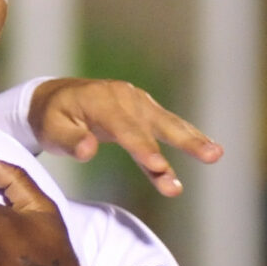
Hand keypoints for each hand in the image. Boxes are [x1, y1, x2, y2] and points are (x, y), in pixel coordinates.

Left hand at [30, 78, 219, 196]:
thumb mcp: (51, 130)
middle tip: (210, 155)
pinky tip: (207, 150)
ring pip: (168, 124)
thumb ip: (68, 141)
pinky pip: (165, 128)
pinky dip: (185, 139)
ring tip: (216, 154)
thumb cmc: (50, 118)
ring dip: (192, 140)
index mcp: (100, 101)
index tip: (159, 167)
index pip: (125, 129)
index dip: (143, 149)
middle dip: (184, 141)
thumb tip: (88, 150)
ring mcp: (137, 102)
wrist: (54, 98)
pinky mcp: (143, 111)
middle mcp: (124, 97)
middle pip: (156, 123)